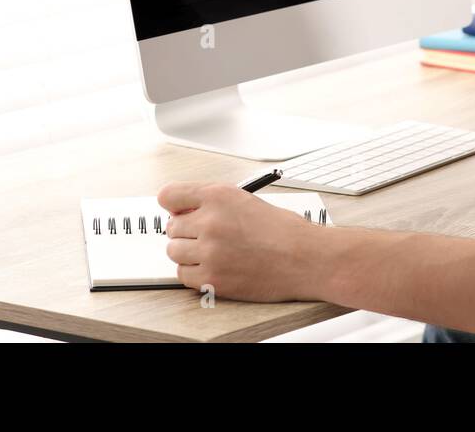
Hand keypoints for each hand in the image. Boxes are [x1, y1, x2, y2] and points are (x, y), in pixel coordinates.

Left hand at [158, 182, 325, 301]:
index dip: (173, 205)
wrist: (306, 258)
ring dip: (188, 253)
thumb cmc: (284, 231)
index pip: (168, 196)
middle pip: (171, 227)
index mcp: (218, 196)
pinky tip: (215, 267)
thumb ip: (213, 202)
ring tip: (212, 253)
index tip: (177, 211)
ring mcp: (209, 251)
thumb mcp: (246, 200)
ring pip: (174, 252)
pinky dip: (195, 273)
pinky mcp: (212, 279)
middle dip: (186, 232)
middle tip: (205, 236)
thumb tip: (184, 211)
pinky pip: (183, 276)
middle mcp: (210, 221)